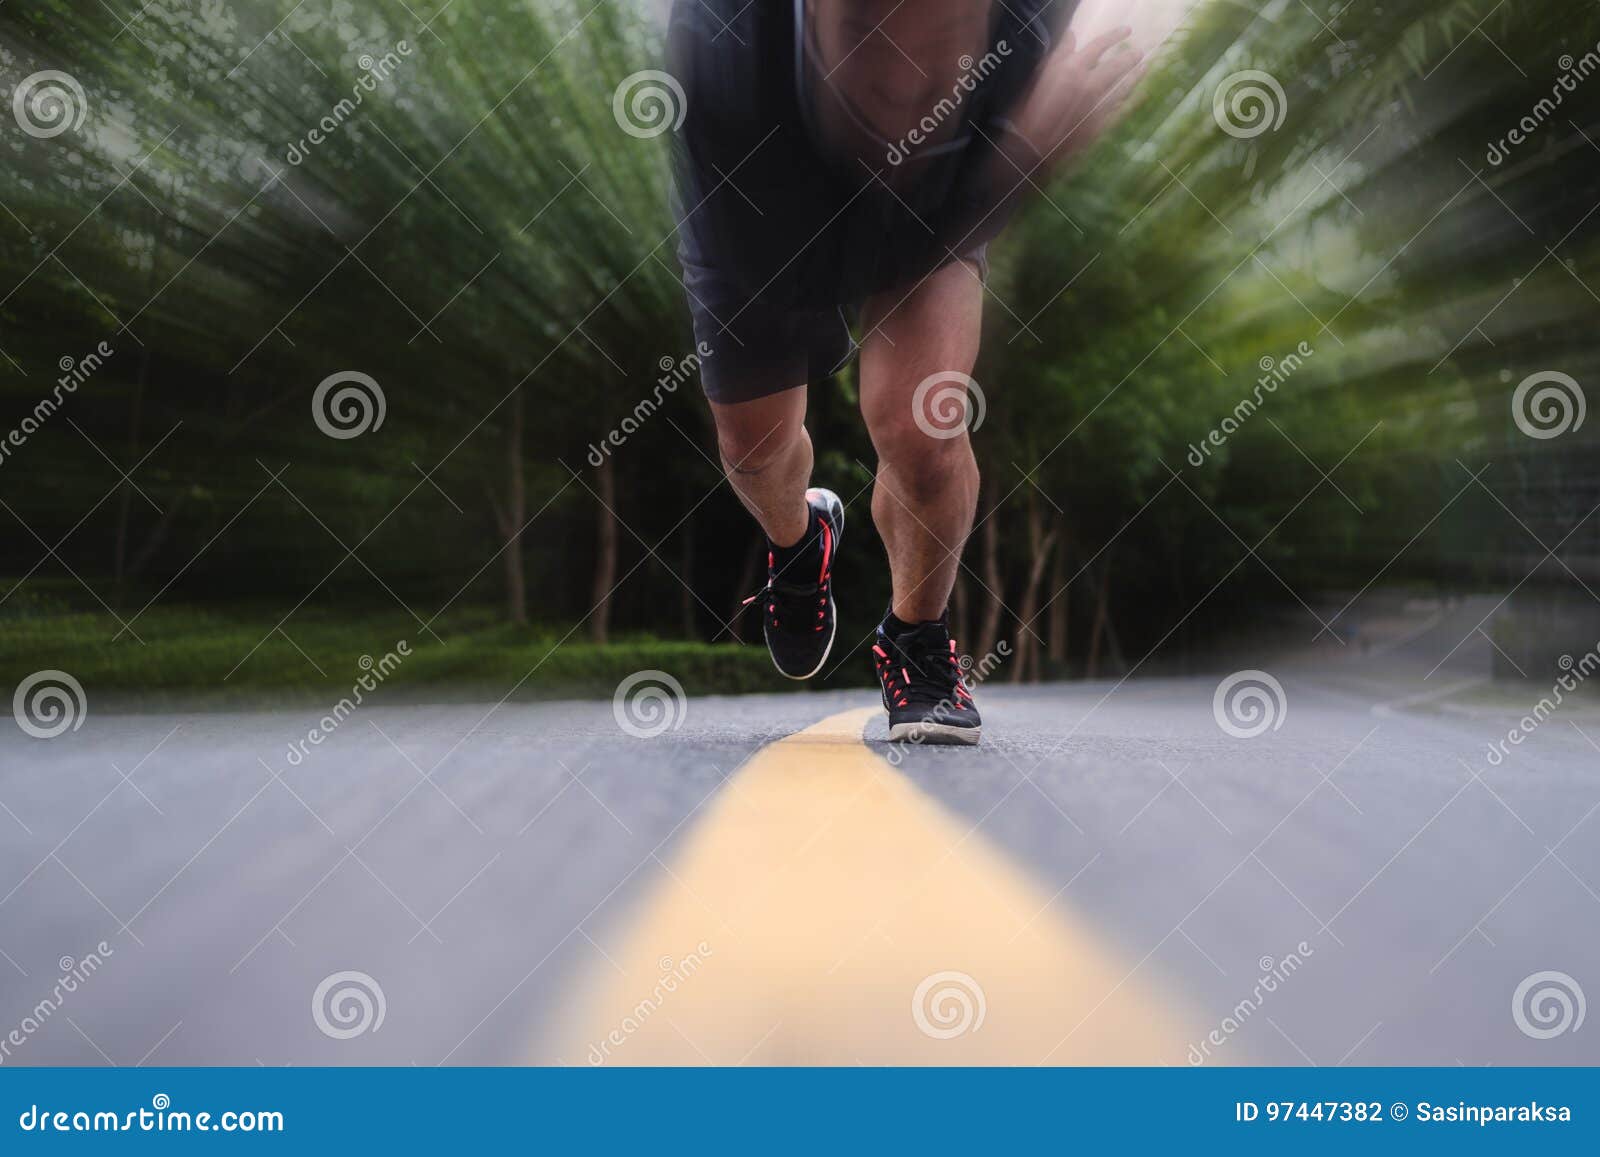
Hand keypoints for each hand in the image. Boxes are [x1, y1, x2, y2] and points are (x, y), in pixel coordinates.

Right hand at [1008, 26, 1145, 169]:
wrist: (1034, 145)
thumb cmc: (1031, 109)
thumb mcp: (1040, 75)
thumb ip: (1059, 54)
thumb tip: (1071, 36)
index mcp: (1073, 68)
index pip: (1100, 45)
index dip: (1115, 36)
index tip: (1127, 31)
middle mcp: (1090, 83)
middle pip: (1118, 65)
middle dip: (1131, 57)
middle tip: (1140, 52)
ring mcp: (1098, 104)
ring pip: (1124, 86)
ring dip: (1136, 76)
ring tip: (1144, 68)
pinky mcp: (1101, 123)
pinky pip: (1120, 109)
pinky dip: (1130, 101)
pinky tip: (1137, 96)